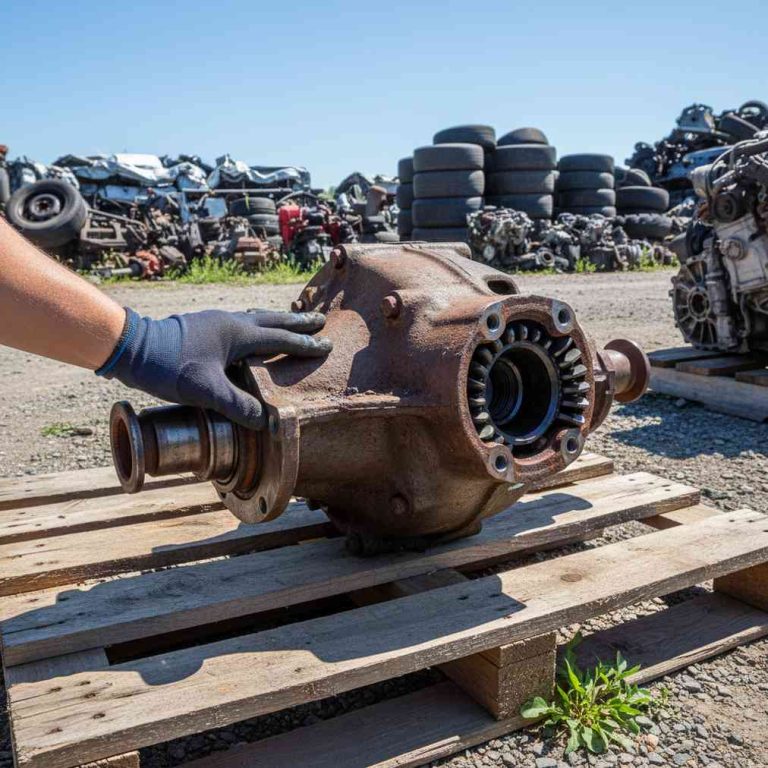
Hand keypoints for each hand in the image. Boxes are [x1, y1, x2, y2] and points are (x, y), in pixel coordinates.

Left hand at [98, 308, 331, 427]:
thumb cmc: (170, 366)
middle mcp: (231, 322)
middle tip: (319, 320)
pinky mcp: (203, 326)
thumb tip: (265, 421)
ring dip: (276, 321)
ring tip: (290, 321)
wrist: (132, 348)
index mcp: (239, 333)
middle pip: (273, 320)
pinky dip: (256, 325)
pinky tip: (249, 333)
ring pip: (256, 318)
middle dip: (297, 323)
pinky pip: (240, 322)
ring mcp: (216, 321)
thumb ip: (238, 406)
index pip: (281, 339)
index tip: (325, 345)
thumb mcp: (207, 391)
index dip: (305, 344)